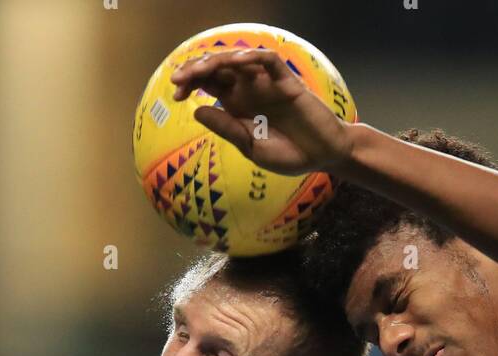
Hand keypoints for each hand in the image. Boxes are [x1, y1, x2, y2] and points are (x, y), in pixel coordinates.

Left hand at [170, 48, 354, 176]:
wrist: (322, 157)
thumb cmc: (288, 153)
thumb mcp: (251, 147)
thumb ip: (227, 129)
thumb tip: (198, 110)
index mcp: (236, 105)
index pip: (208, 84)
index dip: (190, 84)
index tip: (176, 95)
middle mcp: (249, 89)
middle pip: (218, 68)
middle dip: (196, 69)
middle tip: (179, 79)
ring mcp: (267, 83)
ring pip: (239, 59)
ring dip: (218, 60)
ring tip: (201, 68)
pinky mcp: (287, 82)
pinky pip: (269, 61)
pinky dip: (254, 57)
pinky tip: (239, 61)